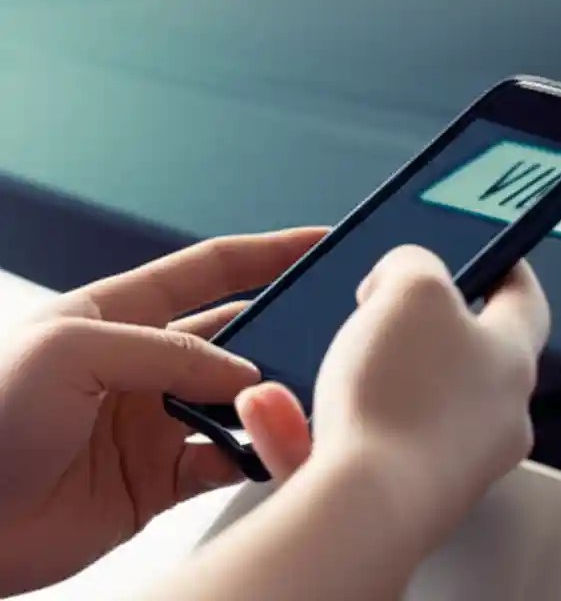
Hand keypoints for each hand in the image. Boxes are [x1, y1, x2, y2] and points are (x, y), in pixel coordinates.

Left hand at [0, 228, 325, 594]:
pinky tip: (266, 452)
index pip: (208, 270)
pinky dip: (254, 458)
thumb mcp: (70, 352)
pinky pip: (226, 463)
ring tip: (291, 402)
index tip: (319, 243)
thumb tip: (244, 372)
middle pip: (235, 337)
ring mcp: (152, 425)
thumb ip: (168, 352)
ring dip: (270, 402)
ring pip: (239, 404)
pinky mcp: (157, 483)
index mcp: (114, 315)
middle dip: (282, 333)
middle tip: (325, 336)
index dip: (267, 252)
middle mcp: (141, 367)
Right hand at [235, 245, 548, 549]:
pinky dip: (306, 432)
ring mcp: (453, 466)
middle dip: (405, 333)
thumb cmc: (402, 401)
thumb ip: (414, 265)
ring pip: (393, 408)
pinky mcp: (405, 501)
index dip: (506, 272)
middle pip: (457, 360)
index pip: (525, 304)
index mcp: (511, 360)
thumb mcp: (412, 287)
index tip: (493, 257)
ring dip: (339, 383)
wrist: (367, 513)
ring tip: (289, 375)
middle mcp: (495, 418)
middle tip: (370, 315)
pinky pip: (352, 454)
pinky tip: (271, 414)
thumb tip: (404, 276)